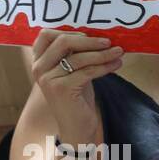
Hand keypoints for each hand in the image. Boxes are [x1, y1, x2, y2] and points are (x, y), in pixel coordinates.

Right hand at [30, 30, 121, 146]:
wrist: (77, 128)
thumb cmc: (77, 99)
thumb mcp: (73, 72)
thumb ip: (75, 55)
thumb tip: (97, 36)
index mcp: (39, 62)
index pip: (46, 35)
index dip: (68, 32)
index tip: (89, 34)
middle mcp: (39, 68)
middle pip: (63, 42)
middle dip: (89, 40)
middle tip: (109, 41)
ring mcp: (49, 79)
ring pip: (78, 57)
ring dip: (102, 53)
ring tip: (119, 52)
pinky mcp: (62, 88)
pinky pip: (87, 71)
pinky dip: (104, 66)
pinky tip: (116, 64)